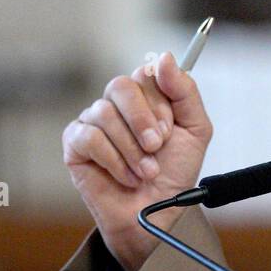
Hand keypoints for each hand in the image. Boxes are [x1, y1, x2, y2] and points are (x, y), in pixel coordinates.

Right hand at [62, 50, 212, 270]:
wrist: (157, 212)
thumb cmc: (174, 172)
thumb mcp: (195, 130)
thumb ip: (185, 92)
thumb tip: (165, 57)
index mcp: (146, 96)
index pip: (146, 74)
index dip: (158, 101)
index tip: (170, 128)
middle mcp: (118, 104)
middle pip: (121, 86)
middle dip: (143, 120)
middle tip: (157, 146)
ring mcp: (93, 121)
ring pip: (105, 113)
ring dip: (132, 149)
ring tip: (146, 171)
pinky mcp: (75, 143)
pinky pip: (90, 137)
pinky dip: (114, 161)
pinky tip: (127, 177)